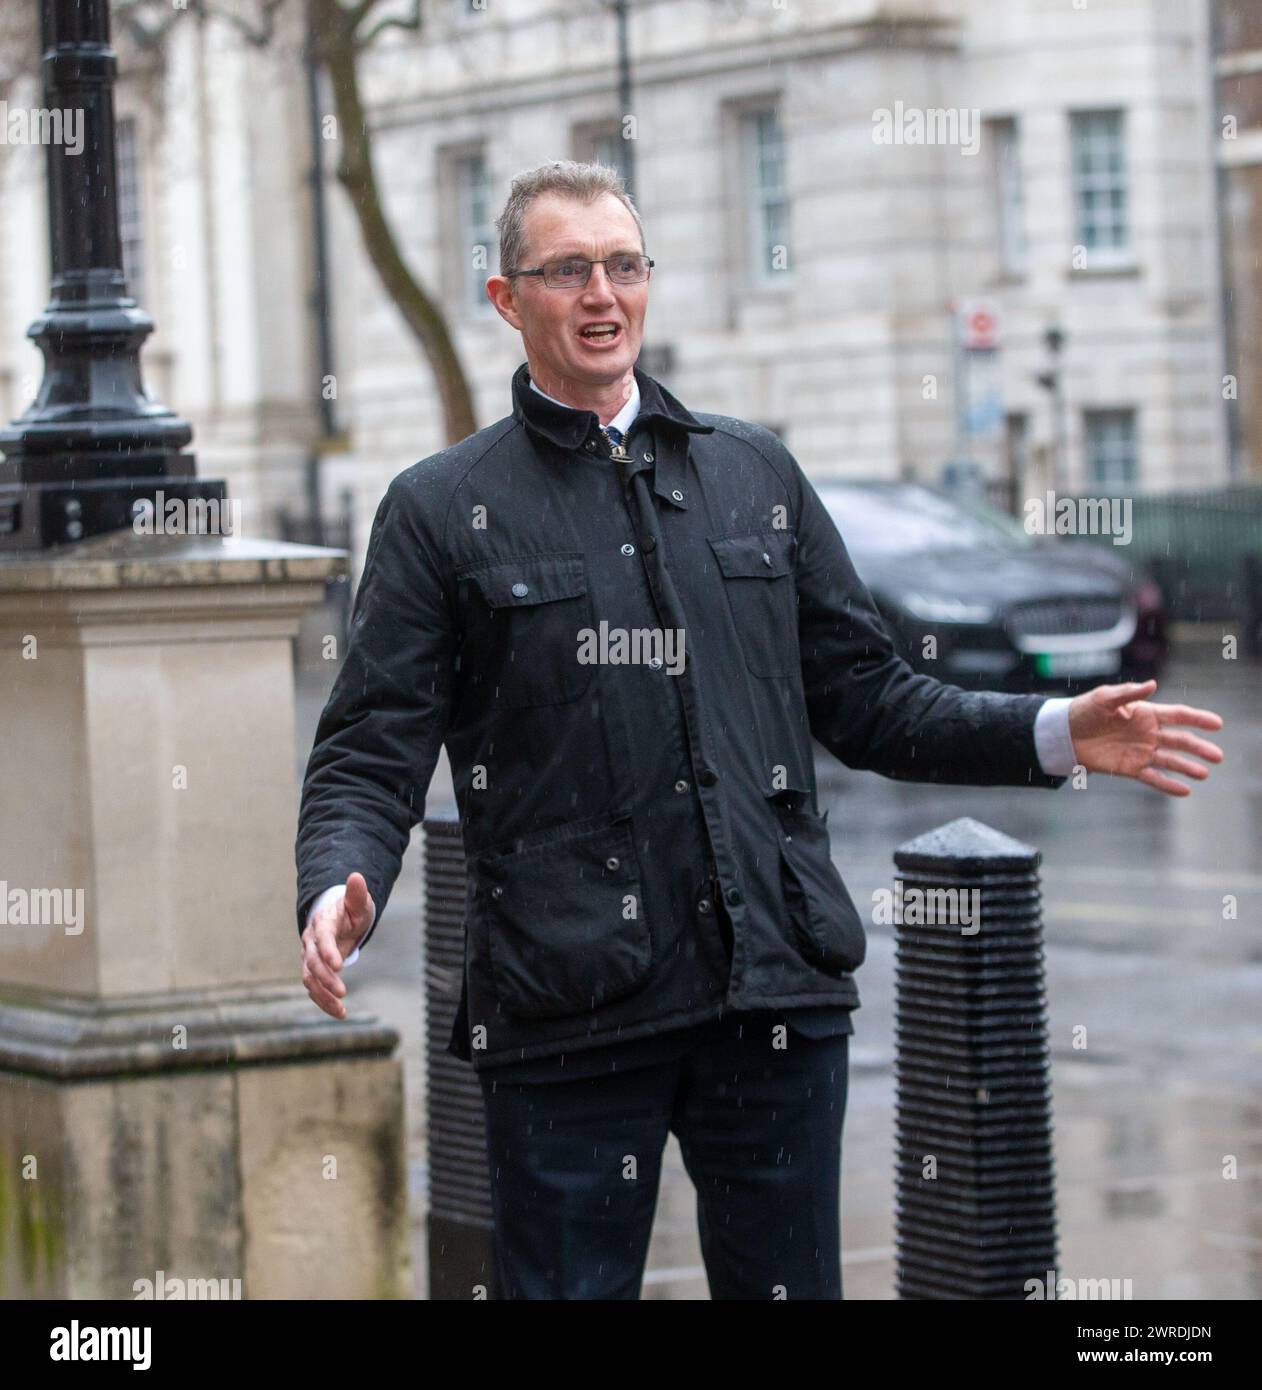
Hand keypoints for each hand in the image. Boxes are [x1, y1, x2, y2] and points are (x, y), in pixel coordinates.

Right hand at [300, 872, 374, 1019]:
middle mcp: (311, 941)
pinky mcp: (313, 971)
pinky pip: (314, 989)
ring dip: (323, 995)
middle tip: (343, 991)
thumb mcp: (358, 902)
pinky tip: (340, 1013)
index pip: (322, 937)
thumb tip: (356, 876)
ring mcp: (310, 957)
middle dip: (326, 977)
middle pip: (313, 962)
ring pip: (309, 978)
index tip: (339, 965)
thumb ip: (357, 893)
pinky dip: (324, 1002)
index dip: (328, 951)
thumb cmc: (351, 910)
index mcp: (322, 922)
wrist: (338, 919)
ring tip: (342, 1009)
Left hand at [1067, 679, 1223, 796]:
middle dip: (1199, 748)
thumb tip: (1152, 685)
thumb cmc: (1084, 711)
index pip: (1177, 716)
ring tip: (1204, 774)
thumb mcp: (1105, 698)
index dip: (1198, 719)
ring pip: (1170, 761)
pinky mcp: (1129, 768)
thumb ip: (1129, 693)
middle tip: (1218, 756)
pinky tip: (1184, 791)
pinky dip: (1168, 784)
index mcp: (1145, 714)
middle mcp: (1148, 734)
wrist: (1064, 734)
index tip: (1217, 724)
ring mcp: (1140, 752)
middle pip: (1179, 740)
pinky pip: (1153, 777)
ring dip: (1187, 767)